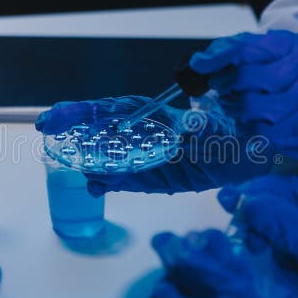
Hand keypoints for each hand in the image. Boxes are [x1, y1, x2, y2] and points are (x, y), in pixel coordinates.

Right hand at [35, 96, 270, 195]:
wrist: (246, 158)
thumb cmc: (229, 135)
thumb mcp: (215, 128)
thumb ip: (200, 128)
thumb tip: (190, 124)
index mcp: (151, 115)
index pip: (107, 110)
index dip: (77, 112)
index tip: (53, 118)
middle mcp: (142, 135)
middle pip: (100, 131)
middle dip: (74, 134)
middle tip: (51, 137)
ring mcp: (144, 157)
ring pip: (106, 157)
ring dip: (89, 162)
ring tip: (75, 168)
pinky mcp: (151, 178)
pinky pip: (123, 181)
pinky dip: (107, 184)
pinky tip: (96, 187)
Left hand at [190, 31, 297, 184]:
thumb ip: (282, 55)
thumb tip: (237, 60)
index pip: (249, 47)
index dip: (218, 55)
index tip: (201, 62)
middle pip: (243, 78)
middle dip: (226, 85)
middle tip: (221, 88)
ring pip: (249, 108)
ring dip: (238, 110)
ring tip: (241, 107)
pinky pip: (263, 133)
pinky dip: (253, 130)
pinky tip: (258, 125)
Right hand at [219, 175, 297, 297]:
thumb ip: (286, 224)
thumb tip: (242, 202)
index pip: (286, 187)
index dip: (256, 195)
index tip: (226, 204)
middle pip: (275, 212)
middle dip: (263, 230)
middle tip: (253, 247)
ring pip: (272, 239)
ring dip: (275, 259)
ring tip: (291, 279)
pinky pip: (279, 263)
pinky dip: (281, 276)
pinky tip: (297, 290)